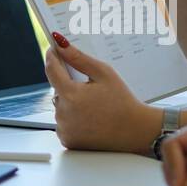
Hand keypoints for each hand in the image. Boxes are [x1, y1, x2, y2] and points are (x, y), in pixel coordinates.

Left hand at [44, 32, 159, 153]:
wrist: (135, 131)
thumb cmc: (122, 102)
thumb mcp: (104, 74)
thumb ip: (79, 58)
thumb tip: (61, 45)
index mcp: (71, 95)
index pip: (51, 69)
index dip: (52, 57)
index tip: (54, 50)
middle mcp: (63, 114)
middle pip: (57, 90)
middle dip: (68, 85)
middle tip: (89, 87)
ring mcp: (64, 129)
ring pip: (60, 107)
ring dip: (70, 102)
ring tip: (93, 106)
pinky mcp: (67, 140)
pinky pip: (63, 122)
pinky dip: (72, 118)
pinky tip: (89, 118)